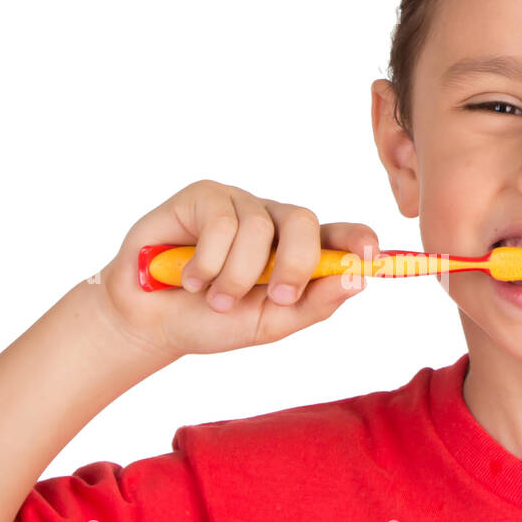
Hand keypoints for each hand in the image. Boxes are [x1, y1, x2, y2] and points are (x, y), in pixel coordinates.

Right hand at [96, 179, 378, 358]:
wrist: (150, 322)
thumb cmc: (211, 322)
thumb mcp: (270, 324)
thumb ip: (314, 304)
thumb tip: (357, 279)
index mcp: (297, 252)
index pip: (340, 234)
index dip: (360, 239)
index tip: (370, 257)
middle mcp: (272, 223)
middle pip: (304, 220)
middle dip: (295, 263)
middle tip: (276, 297)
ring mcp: (238, 205)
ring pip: (257, 228)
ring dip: (236, 277)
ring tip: (214, 299)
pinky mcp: (203, 197)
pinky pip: (221, 222)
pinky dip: (206, 264)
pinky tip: (188, 279)